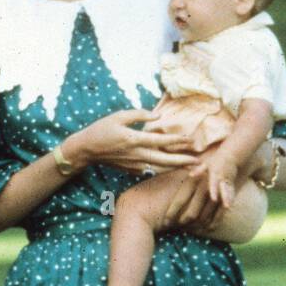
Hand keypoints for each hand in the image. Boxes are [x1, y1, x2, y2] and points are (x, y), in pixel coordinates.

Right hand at [65, 107, 197, 176]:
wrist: (87, 150)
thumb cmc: (101, 130)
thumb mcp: (119, 116)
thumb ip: (139, 115)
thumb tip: (158, 116)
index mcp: (134, 140)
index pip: (160, 140)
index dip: (176, 140)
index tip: (190, 139)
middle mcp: (136, 155)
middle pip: (164, 160)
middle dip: (182, 161)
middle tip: (198, 162)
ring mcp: (134, 164)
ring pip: (159, 168)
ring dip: (176, 168)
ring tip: (190, 167)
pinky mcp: (132, 170)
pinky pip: (151, 170)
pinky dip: (163, 169)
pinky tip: (172, 167)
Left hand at [161, 149, 240, 229]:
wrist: (232, 157)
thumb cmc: (210, 163)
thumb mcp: (196, 167)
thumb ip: (189, 176)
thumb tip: (185, 178)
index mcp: (193, 180)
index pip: (180, 200)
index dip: (172, 213)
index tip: (165, 222)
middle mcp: (203, 188)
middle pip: (192, 212)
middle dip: (184, 222)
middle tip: (177, 228)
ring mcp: (215, 194)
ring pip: (205, 216)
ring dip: (198, 225)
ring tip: (190, 230)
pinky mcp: (226, 198)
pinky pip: (219, 214)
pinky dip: (213, 222)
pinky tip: (208, 228)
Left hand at [188, 147, 239, 208]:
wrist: (232, 155)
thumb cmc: (217, 159)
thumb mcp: (207, 164)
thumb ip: (199, 170)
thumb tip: (190, 174)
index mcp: (215, 173)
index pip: (214, 184)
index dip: (214, 191)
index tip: (214, 199)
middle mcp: (222, 178)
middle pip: (223, 189)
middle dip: (224, 197)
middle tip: (225, 206)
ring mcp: (228, 181)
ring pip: (228, 192)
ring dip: (228, 199)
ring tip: (228, 207)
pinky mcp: (231, 184)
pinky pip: (231, 193)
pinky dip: (230, 199)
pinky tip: (228, 207)